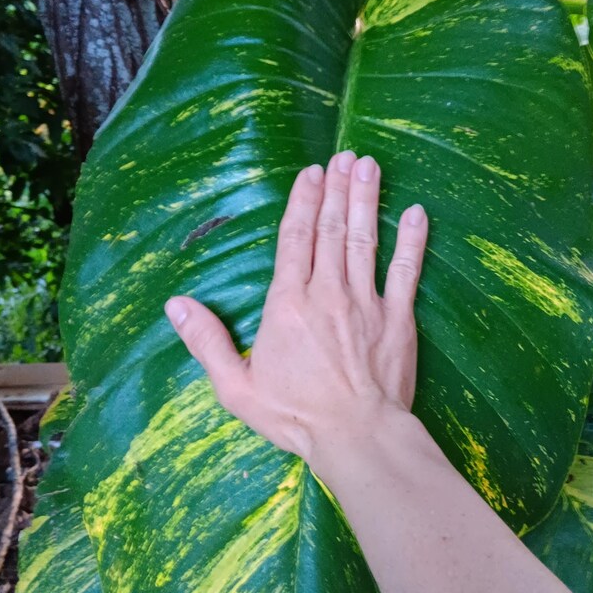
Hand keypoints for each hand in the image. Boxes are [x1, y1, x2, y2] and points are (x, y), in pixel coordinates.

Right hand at [164, 151, 427, 471]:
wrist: (356, 436)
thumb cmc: (295, 417)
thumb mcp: (236, 387)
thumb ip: (207, 342)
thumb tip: (175, 306)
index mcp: (288, 304)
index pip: (295, 239)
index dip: (302, 202)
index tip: (310, 173)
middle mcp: (327, 292)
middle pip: (331, 229)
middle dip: (336, 189)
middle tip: (343, 156)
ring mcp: (367, 302)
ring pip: (365, 239)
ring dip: (366, 200)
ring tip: (369, 166)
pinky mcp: (398, 319)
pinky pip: (406, 271)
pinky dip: (412, 240)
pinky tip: (416, 212)